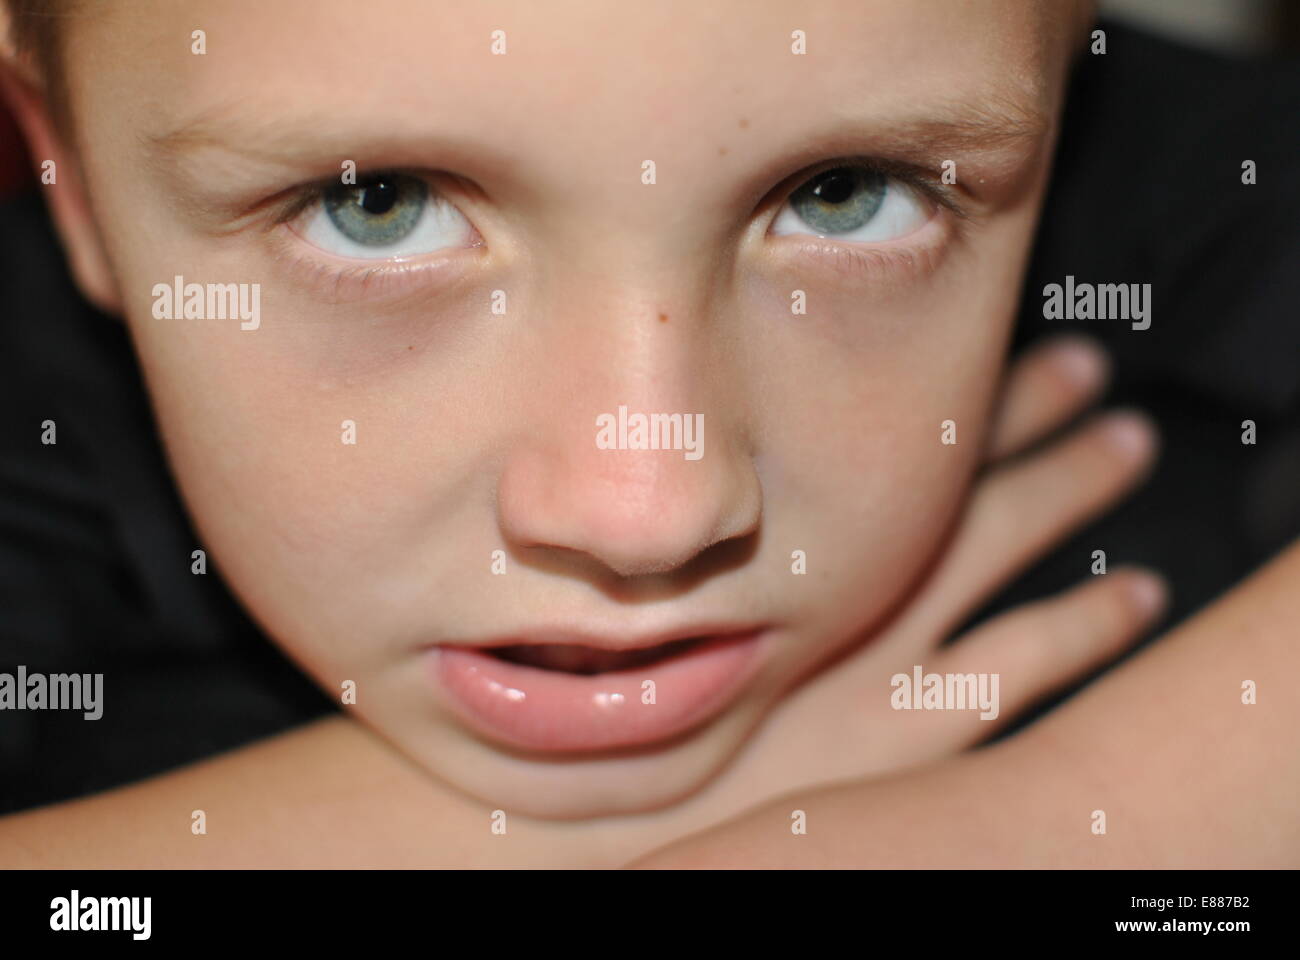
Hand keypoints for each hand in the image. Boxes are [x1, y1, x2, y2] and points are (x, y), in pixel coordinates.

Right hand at [665, 334, 1166, 829]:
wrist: (633, 828)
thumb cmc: (611, 721)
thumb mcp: (618, 610)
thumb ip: (650, 548)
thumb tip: (656, 480)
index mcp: (777, 536)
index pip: (872, 432)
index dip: (928, 384)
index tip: (977, 328)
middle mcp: (844, 576)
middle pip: (951, 466)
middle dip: (1022, 409)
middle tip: (1082, 361)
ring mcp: (893, 648)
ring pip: (1006, 541)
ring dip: (1074, 484)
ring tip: (1129, 438)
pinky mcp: (921, 727)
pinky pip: (1029, 660)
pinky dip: (1091, 623)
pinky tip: (1141, 595)